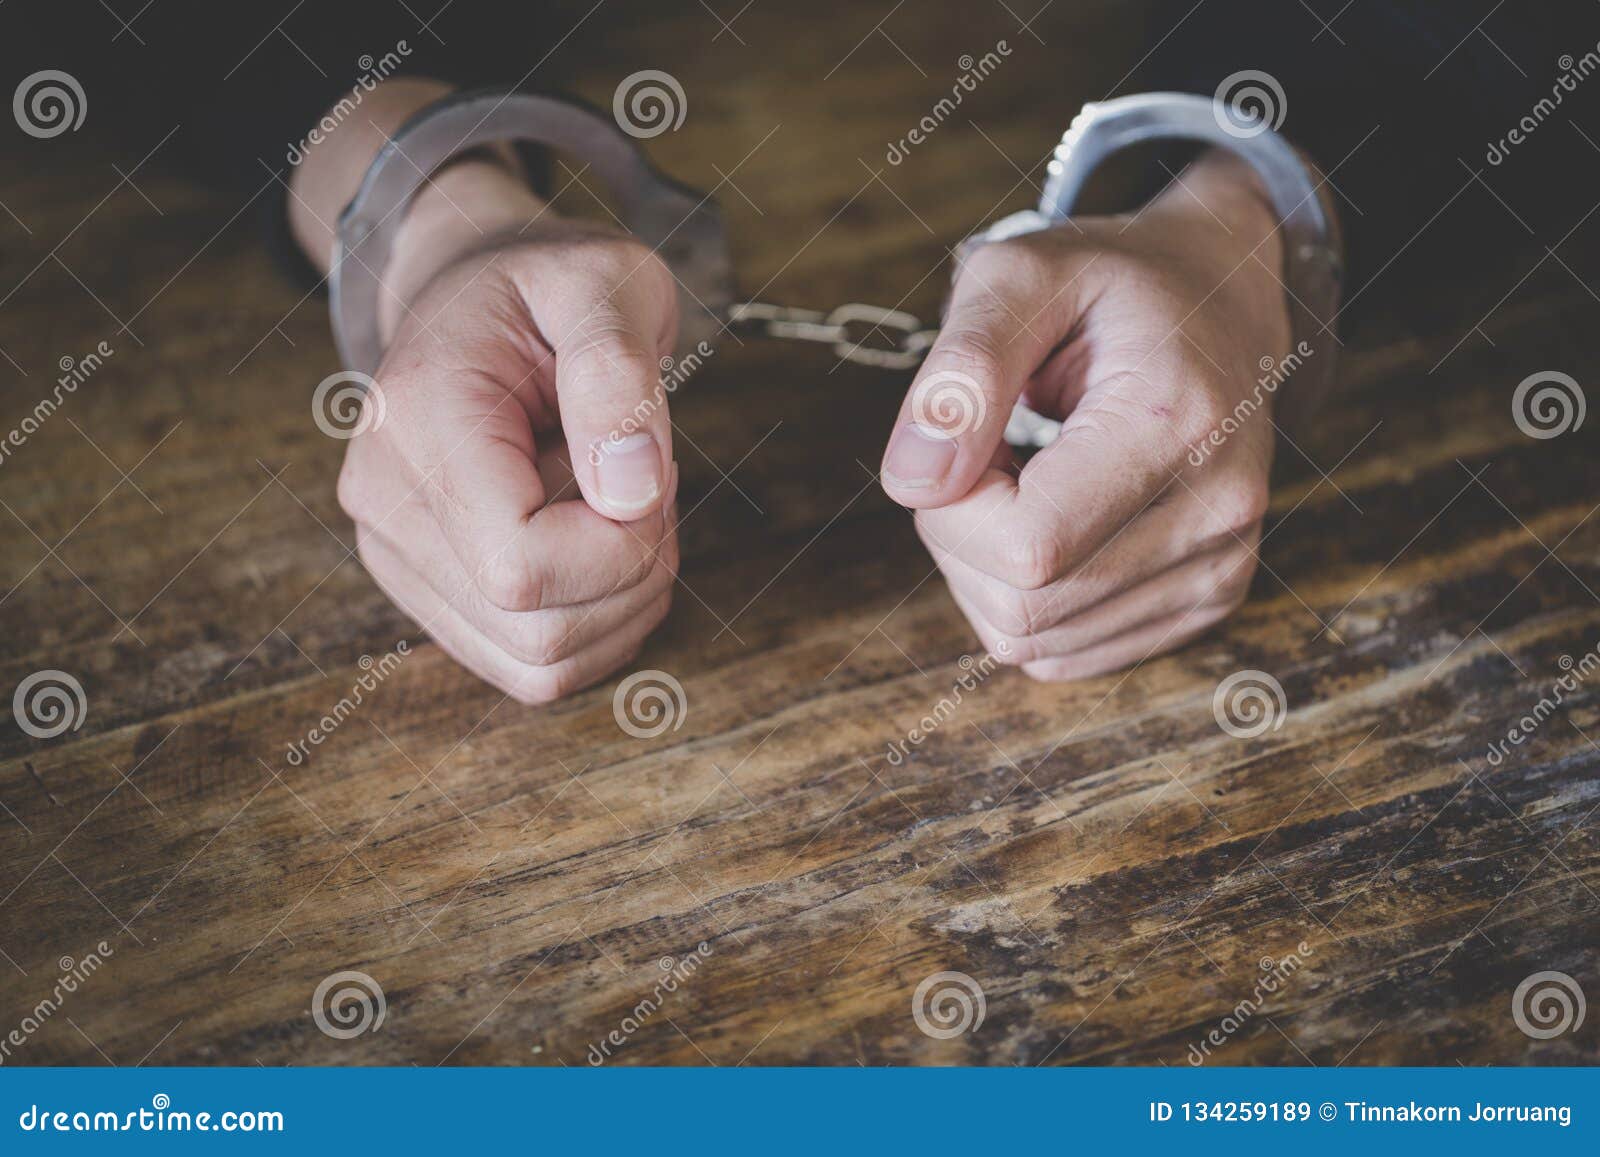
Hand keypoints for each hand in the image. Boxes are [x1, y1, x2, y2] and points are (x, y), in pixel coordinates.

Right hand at [334, 161, 681, 702]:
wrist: (478, 290)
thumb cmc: (547, 286)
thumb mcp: (604, 286)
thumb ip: (616, 376)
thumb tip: (630, 494)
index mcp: (418, 421)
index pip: (522, 567)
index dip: (621, 546)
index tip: (651, 471)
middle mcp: (385, 501)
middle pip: (538, 629)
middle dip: (633, 571)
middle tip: (643, 481)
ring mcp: (397, 556)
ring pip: (540, 664)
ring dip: (621, 602)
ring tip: (619, 507)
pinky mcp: (427, 591)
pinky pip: (531, 669)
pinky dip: (596, 627)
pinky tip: (604, 550)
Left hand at [881, 152, 1295, 679]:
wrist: (1221, 298)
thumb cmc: (1111, 282)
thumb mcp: (1021, 276)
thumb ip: (961, 373)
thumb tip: (910, 483)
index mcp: (1177, 425)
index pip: (1026, 549)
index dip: (952, 508)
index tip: (964, 435)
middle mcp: (1217, 514)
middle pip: (1022, 611)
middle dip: (963, 536)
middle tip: (990, 450)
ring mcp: (1219, 570)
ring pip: (1032, 642)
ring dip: (990, 568)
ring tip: (1030, 474)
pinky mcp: (1205, 602)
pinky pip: (1062, 653)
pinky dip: (1026, 596)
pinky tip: (1054, 517)